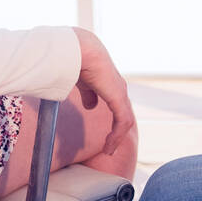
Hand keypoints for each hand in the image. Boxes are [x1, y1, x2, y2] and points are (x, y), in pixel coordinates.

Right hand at [71, 27, 135, 155]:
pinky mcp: (119, 98)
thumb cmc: (77, 61)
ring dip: (117, 136)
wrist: (79, 50)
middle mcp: (118, 87)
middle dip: (117, 131)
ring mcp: (120, 92)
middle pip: (123, 113)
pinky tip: (108, 146)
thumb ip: (88, 94)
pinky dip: (116, 136)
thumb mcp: (82, 81)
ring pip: (125, 120)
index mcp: (110, 82)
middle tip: (109, 146)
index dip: (112, 119)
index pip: (117, 104)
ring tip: (108, 149)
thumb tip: (90, 106)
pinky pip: (123, 122)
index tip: (105, 134)